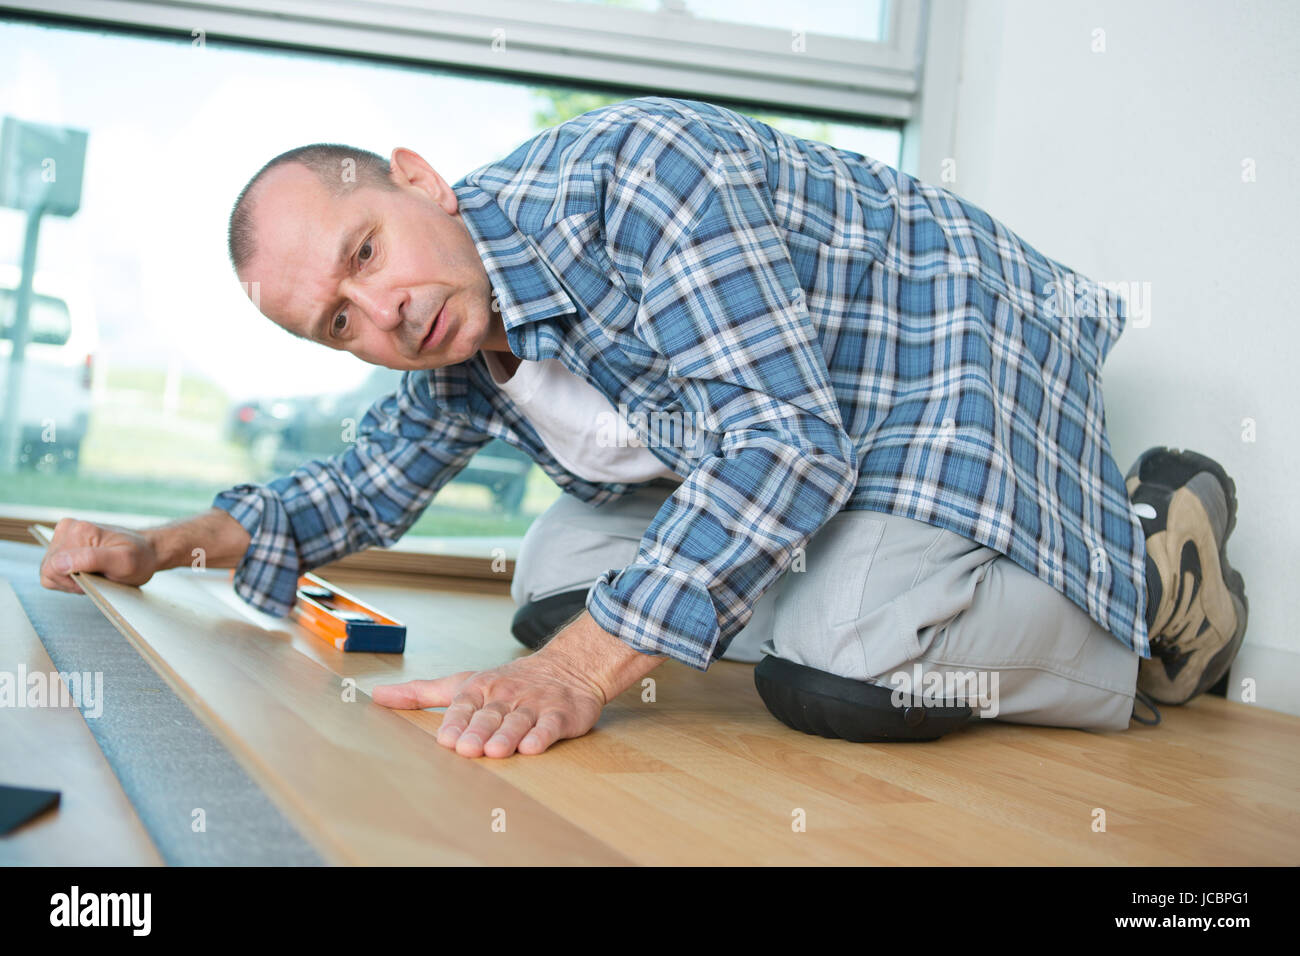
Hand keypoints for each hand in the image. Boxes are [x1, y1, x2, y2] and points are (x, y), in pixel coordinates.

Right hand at [39, 517, 158, 593]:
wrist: (147, 551)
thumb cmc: (140, 558)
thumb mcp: (123, 563)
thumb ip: (90, 560)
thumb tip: (59, 562)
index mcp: (79, 531)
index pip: (52, 568)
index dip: (71, 582)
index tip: (94, 577)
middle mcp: (69, 528)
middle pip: (49, 569)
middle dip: (72, 581)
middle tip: (98, 576)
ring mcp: (65, 533)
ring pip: (50, 570)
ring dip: (71, 578)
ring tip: (95, 573)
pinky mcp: (65, 541)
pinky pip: (54, 567)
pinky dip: (70, 575)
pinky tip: (88, 571)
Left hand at [372, 611, 665, 757]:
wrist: (569, 667)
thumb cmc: (510, 682)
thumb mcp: (464, 683)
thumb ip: (422, 693)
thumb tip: (378, 695)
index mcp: (481, 687)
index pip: (464, 704)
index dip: (456, 722)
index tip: (445, 740)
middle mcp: (506, 695)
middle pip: (490, 714)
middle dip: (478, 731)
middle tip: (466, 749)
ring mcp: (534, 704)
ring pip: (518, 720)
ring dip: (507, 736)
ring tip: (496, 752)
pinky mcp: (561, 714)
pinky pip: (551, 724)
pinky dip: (542, 734)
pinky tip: (533, 746)